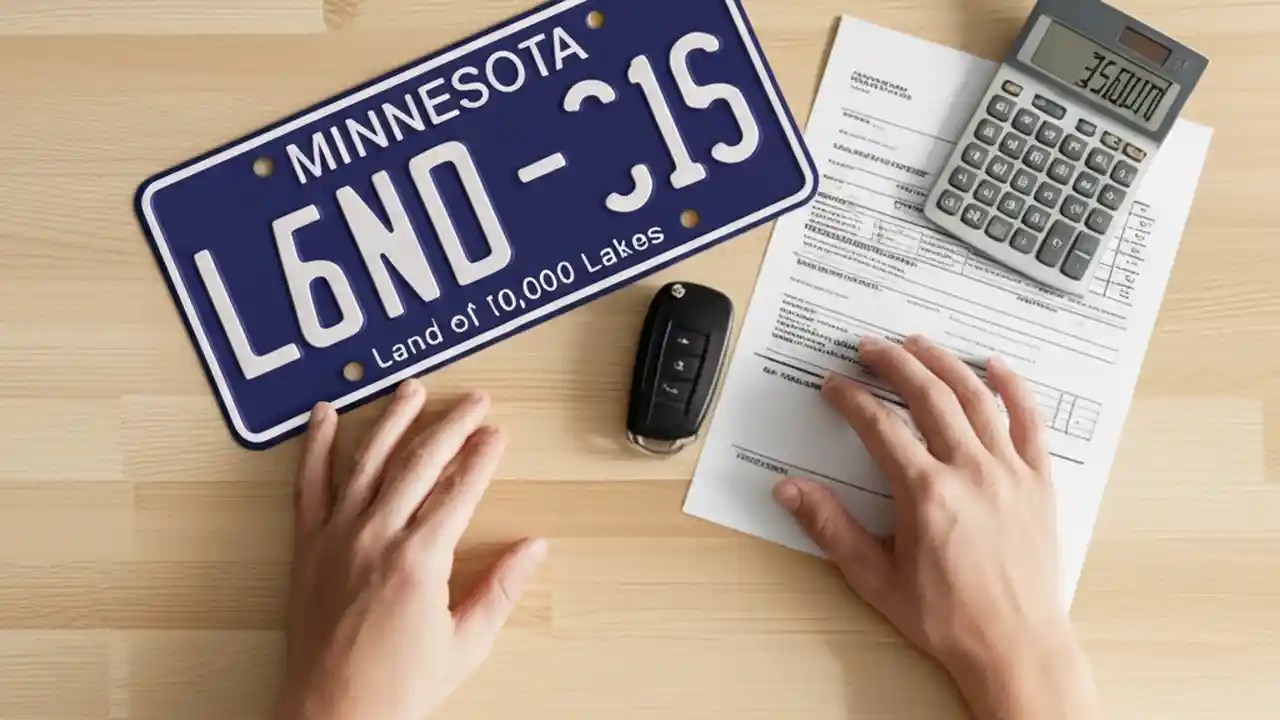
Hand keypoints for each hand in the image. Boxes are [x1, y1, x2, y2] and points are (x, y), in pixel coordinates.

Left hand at [278, 381, 546, 719]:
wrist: (330, 715)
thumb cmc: (395, 688)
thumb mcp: (465, 645)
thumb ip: (501, 590)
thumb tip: (534, 548)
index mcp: (419, 561)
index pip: (460, 489)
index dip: (482, 456)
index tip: (498, 434)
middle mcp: (375, 538)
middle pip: (419, 463)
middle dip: (451, 426)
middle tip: (475, 401)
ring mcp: (337, 537)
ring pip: (367, 461)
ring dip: (392, 420)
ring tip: (412, 390)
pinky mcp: (307, 547)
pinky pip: (308, 485)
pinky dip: (313, 446)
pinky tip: (322, 416)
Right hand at [773, 335, 1099, 719]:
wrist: (1015, 646)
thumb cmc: (947, 618)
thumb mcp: (875, 577)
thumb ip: (830, 527)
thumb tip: (788, 490)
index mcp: (926, 493)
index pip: (880, 425)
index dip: (851, 398)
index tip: (834, 386)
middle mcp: (970, 471)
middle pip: (928, 395)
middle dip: (894, 363)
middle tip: (870, 347)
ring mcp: (1010, 472)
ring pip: (976, 398)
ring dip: (944, 363)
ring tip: (918, 343)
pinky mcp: (1039, 481)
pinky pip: (1030, 421)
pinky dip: (1014, 387)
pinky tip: (996, 366)